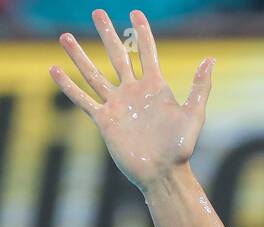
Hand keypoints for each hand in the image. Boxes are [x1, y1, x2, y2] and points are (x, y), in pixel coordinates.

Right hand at [49, 9, 213, 190]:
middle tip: (97, 12)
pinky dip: (68, 86)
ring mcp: (117, 105)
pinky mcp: (104, 120)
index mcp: (155, 87)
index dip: (141, 32)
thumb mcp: (194, 115)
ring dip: (79, 55)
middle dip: (107, 33)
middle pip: (117, 55)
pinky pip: (83, 99)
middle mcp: (133, 91)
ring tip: (64, 36)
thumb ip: (200, 87)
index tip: (135, 12)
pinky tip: (54, 70)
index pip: (146, 51)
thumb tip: (210, 60)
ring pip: (93, 74)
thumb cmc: (181, 148)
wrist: (162, 173)